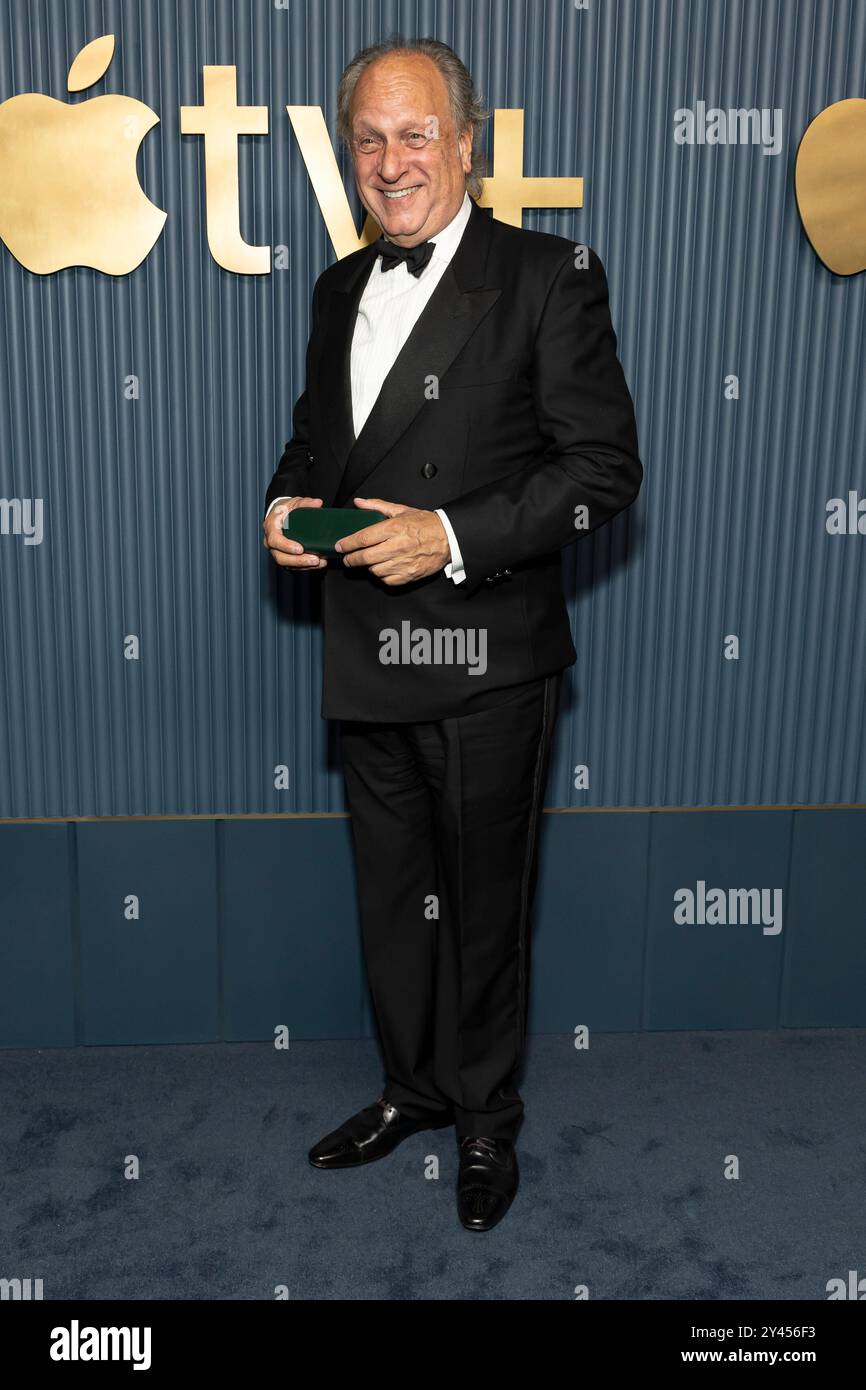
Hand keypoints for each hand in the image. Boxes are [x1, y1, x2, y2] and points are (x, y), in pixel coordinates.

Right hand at [262, 496, 327, 569]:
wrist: (280, 515)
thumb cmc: (285, 509)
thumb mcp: (293, 502)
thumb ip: (305, 503)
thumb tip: (318, 503)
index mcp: (271, 528)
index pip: (275, 540)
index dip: (286, 546)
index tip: (300, 549)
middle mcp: (271, 542)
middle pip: (280, 557)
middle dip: (298, 561)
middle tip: (314, 559)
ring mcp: (277, 551)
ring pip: (287, 564)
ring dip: (304, 565)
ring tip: (319, 562)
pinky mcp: (285, 556)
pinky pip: (293, 565)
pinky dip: (306, 566)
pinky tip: (318, 563)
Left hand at [336, 497, 450, 585]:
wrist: (449, 538)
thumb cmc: (425, 524)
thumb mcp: (402, 510)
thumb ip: (378, 506)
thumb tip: (359, 502)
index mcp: (395, 528)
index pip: (364, 538)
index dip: (348, 543)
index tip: (340, 546)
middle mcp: (398, 546)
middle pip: (366, 557)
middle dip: (352, 559)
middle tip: (347, 559)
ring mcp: (404, 562)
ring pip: (375, 570)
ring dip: (368, 567)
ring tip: (368, 561)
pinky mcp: (410, 575)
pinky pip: (388, 580)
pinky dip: (382, 575)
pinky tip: (383, 568)